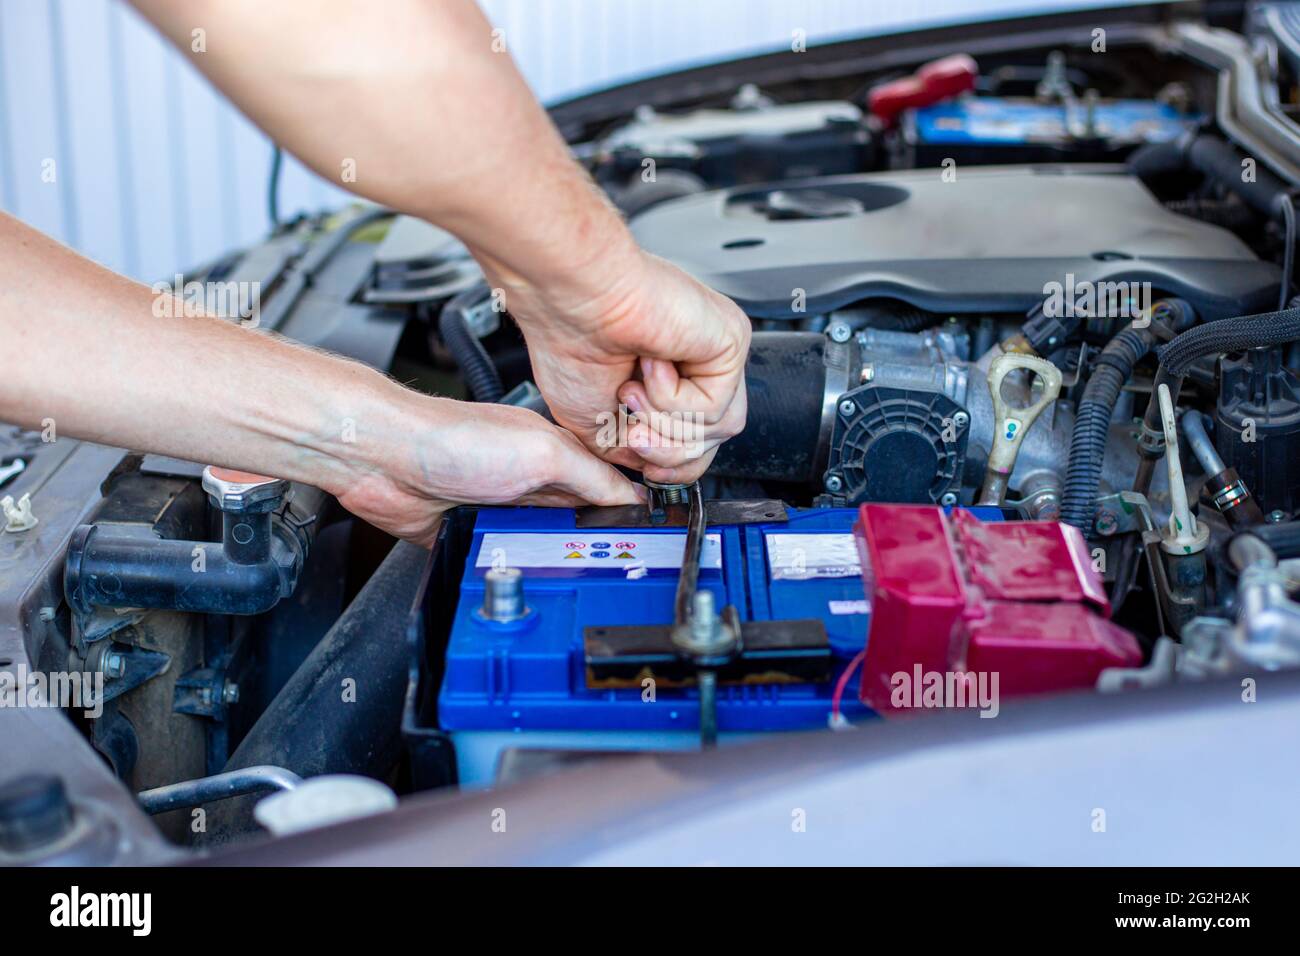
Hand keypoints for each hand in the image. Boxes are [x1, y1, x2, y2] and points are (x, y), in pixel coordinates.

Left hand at [330, 394, 642, 546]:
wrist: (381, 458)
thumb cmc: (451, 438)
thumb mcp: (542, 452)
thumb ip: (590, 475)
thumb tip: (633, 496)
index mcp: (553, 451)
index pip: (604, 483)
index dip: (627, 508)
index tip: (649, 536)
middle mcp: (527, 479)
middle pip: (575, 521)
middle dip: (592, 542)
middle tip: (612, 565)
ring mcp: (497, 508)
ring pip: (540, 546)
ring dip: (549, 559)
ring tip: (566, 574)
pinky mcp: (467, 534)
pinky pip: (498, 560)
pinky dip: (508, 569)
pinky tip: (519, 576)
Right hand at [495, 248, 749, 483]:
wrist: (571, 299)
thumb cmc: (569, 343)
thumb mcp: (595, 422)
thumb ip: (633, 448)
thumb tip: (655, 471)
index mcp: (670, 373)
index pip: (698, 439)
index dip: (674, 466)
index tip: (646, 468)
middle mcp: (698, 361)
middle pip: (711, 440)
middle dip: (668, 452)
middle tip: (631, 433)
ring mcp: (716, 350)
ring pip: (718, 428)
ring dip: (667, 426)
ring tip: (630, 393)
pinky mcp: (730, 341)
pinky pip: (716, 406)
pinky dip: (673, 399)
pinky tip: (649, 365)